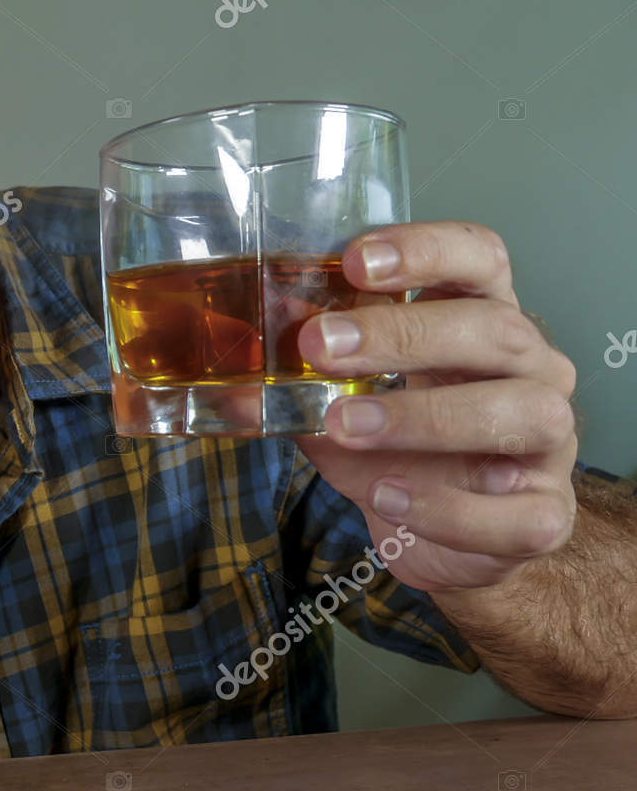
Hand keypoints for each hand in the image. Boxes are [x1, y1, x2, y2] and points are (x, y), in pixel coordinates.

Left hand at [292, 223, 578, 594]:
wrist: (444, 541)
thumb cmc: (400, 454)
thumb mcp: (340, 407)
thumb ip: (301, 381)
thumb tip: (239, 359)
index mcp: (482, 322)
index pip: (480, 259)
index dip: (426, 249)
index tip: (355, 260)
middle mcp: (532, 370)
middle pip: (495, 329)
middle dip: (403, 334)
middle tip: (322, 347)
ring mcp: (551, 442)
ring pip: (522, 412)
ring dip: (424, 416)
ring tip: (345, 425)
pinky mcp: (546, 515)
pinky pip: (514, 512)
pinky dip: (446, 508)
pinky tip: (387, 496)